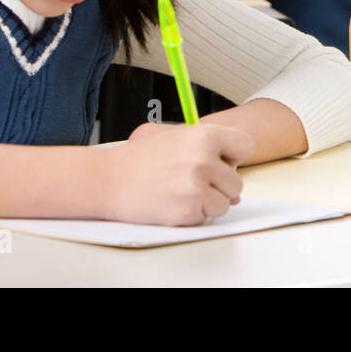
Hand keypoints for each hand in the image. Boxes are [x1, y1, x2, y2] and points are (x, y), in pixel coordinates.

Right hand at [100, 122, 255, 225]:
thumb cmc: (135, 158)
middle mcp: (205, 160)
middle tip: (192, 181)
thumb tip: (230, 168)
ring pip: (224, 204)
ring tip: (180, 193)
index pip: (246, 146)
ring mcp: (197, 187)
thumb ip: (203, 145)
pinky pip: (205, 218)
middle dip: (219, 185)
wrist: (105, 179)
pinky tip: (171, 203)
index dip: (232, 156)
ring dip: (207, 203)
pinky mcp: (187, 211)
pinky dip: (191, 216)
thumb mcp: (168, 133)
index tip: (218, 161)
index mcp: (205, 135)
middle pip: (237, 182)